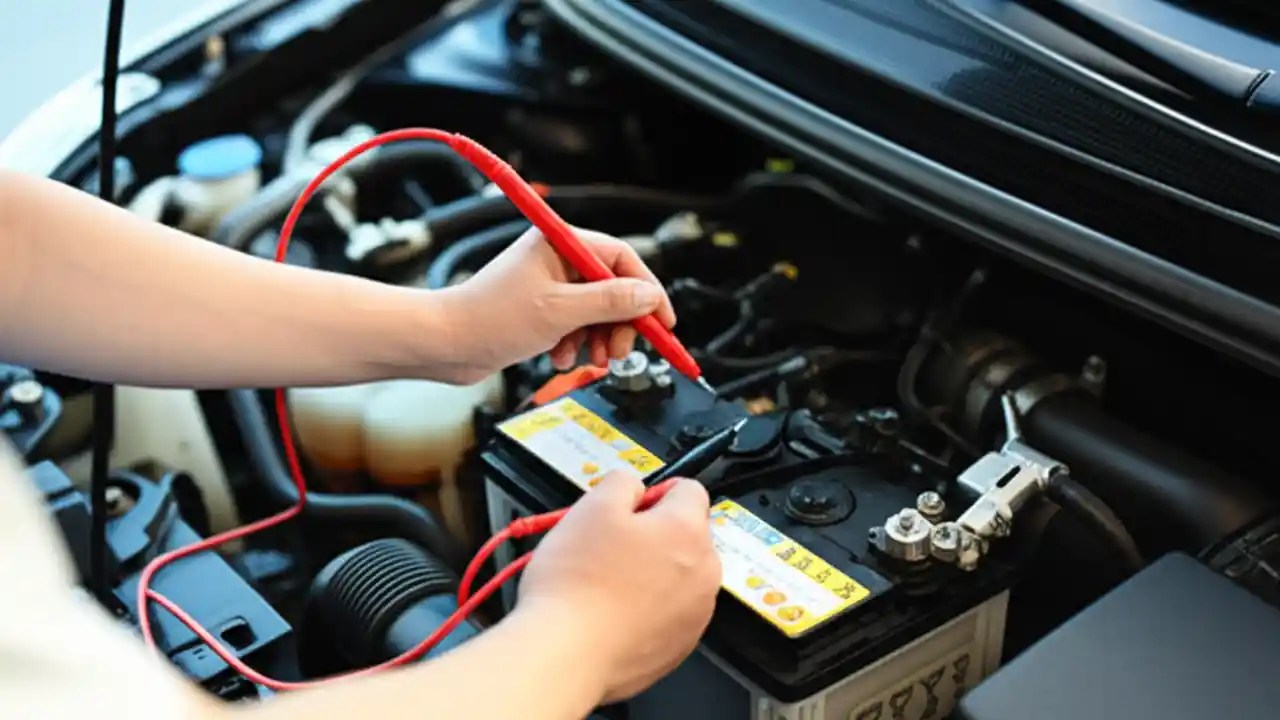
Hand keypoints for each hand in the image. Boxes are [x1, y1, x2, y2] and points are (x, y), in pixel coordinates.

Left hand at [440, 227, 675, 380]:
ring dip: (599, 337)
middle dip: (621, 323)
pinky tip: (563, 356)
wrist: (446, 344)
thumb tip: (648, 297)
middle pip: (613, 287)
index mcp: (561, 244)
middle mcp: (556, 259)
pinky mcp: (540, 308)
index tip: (662, 321)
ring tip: (592, 358)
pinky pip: (576, 324)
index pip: (622, 259)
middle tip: (621, 349)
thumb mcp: (561, 312)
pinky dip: (577, 343)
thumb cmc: (489, 319)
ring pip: (596, 310)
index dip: (648, 291)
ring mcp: (548, 285)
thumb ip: (610, 302)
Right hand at [514, 471, 720, 703]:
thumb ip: (622, 482)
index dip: (654, 492)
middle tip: (609, 545)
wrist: (567, 655)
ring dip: (651, 572)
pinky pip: (669, 614)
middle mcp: (704, 573)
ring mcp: (696, 614)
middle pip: (686, 535)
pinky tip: (612, 612)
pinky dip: (647, 609)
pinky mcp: (679, 646)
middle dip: (653, 535)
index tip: (630, 506)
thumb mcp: (592, 507)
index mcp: (687, 531)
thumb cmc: (577, 584)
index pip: (689, 489)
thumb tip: (633, 486)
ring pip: (678, 576)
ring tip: (606, 582)